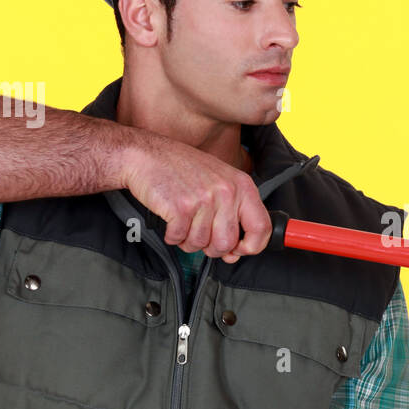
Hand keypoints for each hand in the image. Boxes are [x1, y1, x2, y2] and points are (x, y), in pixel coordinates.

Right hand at [120, 129, 270, 263]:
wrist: (146, 155)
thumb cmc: (182, 169)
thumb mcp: (219, 182)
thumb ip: (232, 216)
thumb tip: (236, 253)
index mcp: (242, 186)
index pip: (262, 228)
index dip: (251, 247)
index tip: (238, 250)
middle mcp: (226, 191)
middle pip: (227, 244)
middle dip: (211, 247)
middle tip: (200, 233)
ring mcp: (204, 199)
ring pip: (201, 244)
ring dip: (188, 240)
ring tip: (183, 221)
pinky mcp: (181, 207)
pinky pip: (180, 239)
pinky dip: (172, 236)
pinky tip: (171, 220)